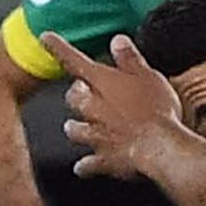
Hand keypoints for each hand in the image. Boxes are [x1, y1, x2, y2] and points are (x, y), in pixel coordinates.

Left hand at [41, 32, 186, 185]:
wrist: (160, 147)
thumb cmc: (156, 110)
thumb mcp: (148, 76)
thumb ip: (130, 59)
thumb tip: (117, 41)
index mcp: (101, 83)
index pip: (73, 60)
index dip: (58, 47)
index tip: (45, 38)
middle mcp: (92, 108)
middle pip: (71, 97)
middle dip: (76, 93)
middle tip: (84, 91)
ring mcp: (94, 135)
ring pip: (73, 129)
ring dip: (76, 126)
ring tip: (79, 126)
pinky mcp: (102, 160)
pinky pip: (86, 164)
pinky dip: (84, 165)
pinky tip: (84, 167)